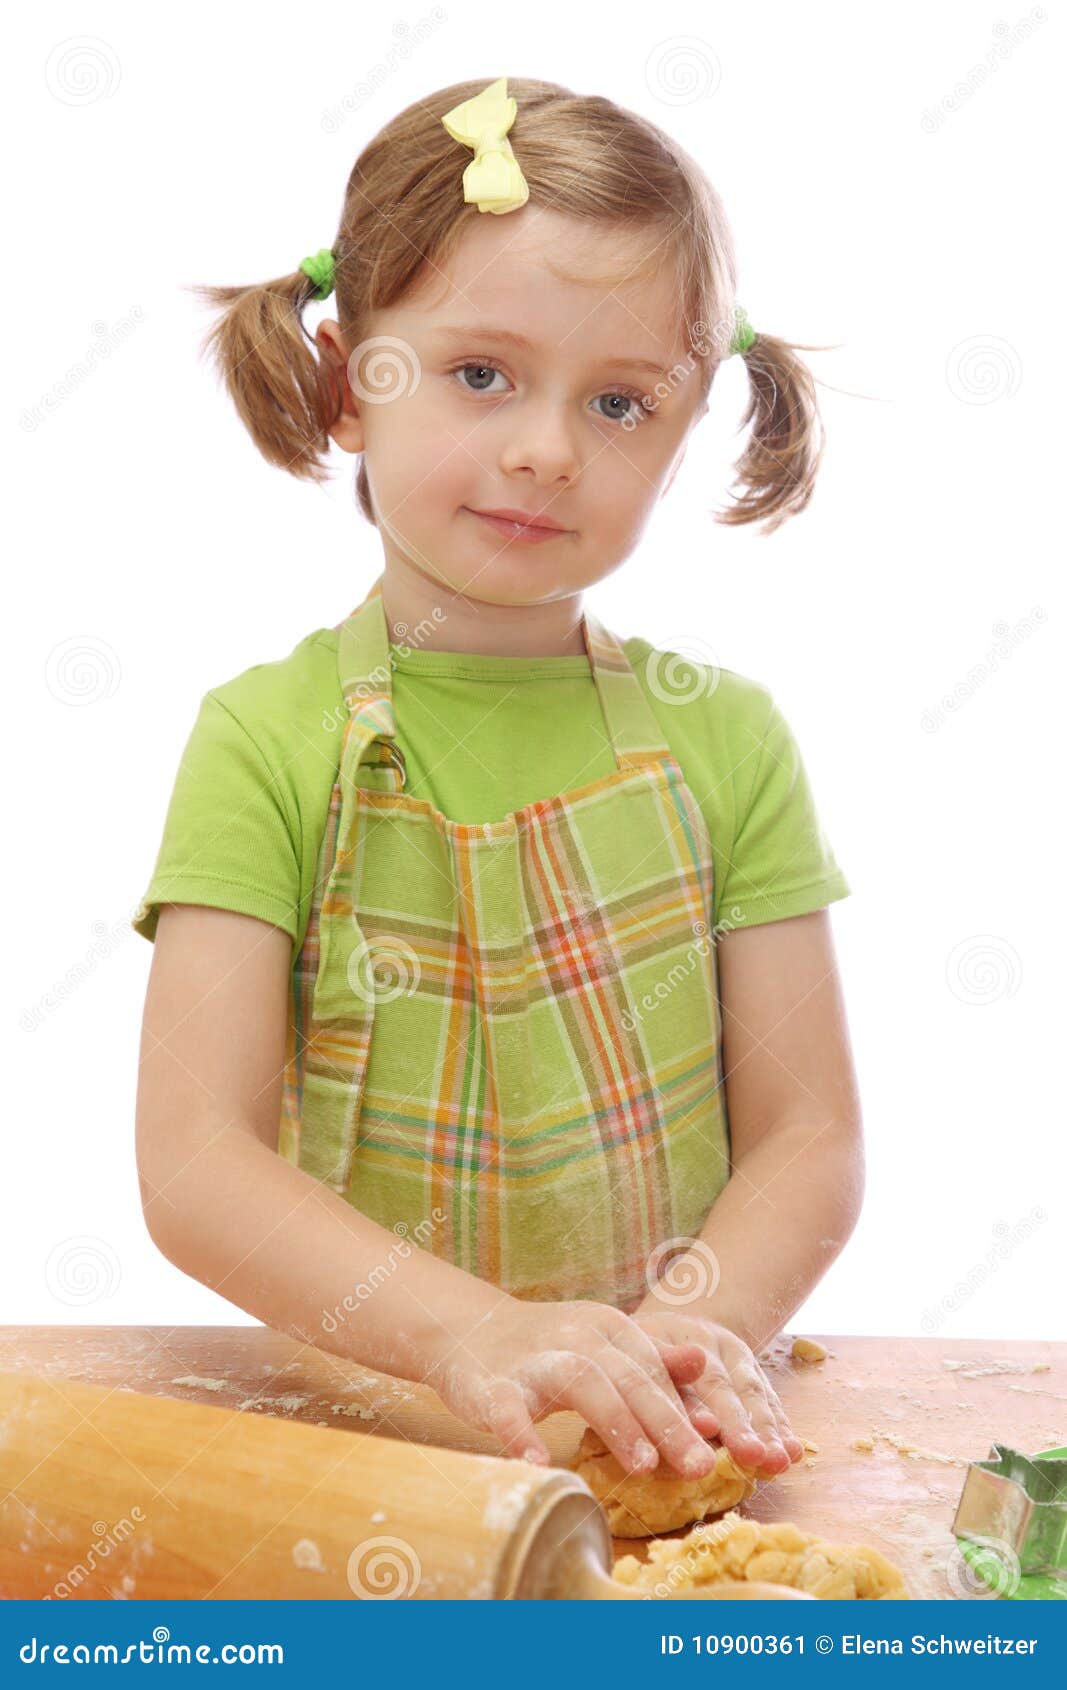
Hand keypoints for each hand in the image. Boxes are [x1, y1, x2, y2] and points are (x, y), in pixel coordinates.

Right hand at [422, 1296, 728, 1478]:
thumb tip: (703, 1362)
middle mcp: (575, 1336)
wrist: (470, 1330)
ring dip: (615, 1421)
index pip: (653, 1370)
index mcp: (607, 1328)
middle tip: (697, 1466)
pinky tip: (540, 1463)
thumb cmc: (550, 1349)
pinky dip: (523, 1434)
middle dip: (665, 1421)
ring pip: (581, 1382)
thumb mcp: (604, 1345)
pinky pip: (508, 1409)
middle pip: (627, 1377)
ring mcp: (533, 1359)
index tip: (714, 1450)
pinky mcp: (492, 1385)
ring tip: (642, 1465)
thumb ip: (651, 1359)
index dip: (684, 1410)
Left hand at [630, 1308, 804, 1474]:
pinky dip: (781, 1427)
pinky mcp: (754, 1372)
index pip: (687, 1374)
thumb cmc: (645, 1351)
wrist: (673, 1325)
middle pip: (725, 1387)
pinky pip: (769, 1400)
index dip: (697, 1404)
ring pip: (752, 1394)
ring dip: (767, 1430)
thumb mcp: (638, 1351)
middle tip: (753, 1455)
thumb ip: (658, 1369)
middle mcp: (712, 1344)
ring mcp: (737, 1356)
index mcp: (677, 1337)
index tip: (708, 1428)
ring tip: (779, 1461)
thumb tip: (663, 1399)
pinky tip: (793, 1452)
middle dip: (739, 1425)